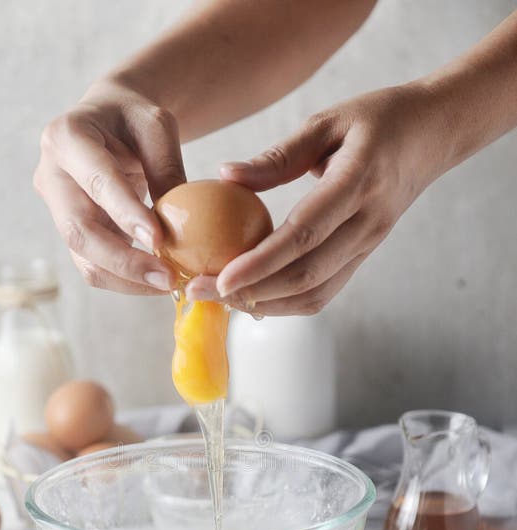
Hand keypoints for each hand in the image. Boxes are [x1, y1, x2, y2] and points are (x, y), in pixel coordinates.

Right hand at [34, 79, 185, 293]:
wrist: (109, 120)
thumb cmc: (134, 118)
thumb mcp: (157, 127)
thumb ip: (165, 170)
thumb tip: (178, 229)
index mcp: (66, 137)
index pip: (96, 182)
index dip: (125, 213)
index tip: (158, 239)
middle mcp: (51, 176)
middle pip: (79, 232)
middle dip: (124, 261)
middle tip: (168, 278)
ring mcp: (57, 210)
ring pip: (84, 259)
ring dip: (127, 279)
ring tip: (168, 283)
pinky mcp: (72, 233)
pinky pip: (94, 267)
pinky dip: (126, 279)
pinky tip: (156, 280)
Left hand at [186, 84, 448, 314]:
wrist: (434, 136)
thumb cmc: (378, 119)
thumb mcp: (327, 122)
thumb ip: (278, 156)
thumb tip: (225, 176)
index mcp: (358, 183)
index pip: (304, 235)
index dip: (260, 264)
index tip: (220, 279)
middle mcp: (367, 223)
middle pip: (306, 275)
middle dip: (250, 292)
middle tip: (200, 291)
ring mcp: (368, 245)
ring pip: (315, 293)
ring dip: (265, 304)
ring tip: (220, 298)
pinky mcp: (363, 256)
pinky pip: (324, 291)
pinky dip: (286, 302)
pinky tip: (252, 297)